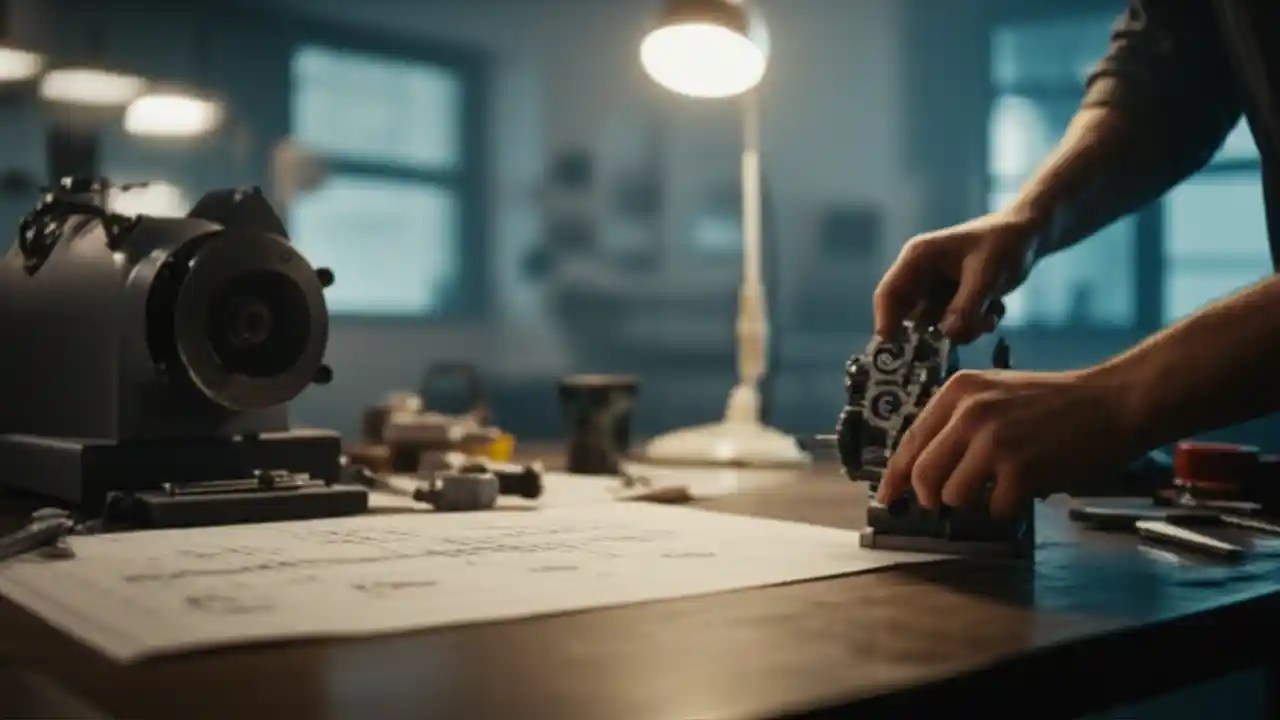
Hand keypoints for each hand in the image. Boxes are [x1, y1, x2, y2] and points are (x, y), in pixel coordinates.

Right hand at [874, 211, 1039, 342]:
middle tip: (951, 349)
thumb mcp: (987, 274)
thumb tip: (947, 335)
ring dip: (962, 330)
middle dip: (932, 334)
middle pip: (908, 316)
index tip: (894, 352)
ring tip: (989, 318)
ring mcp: (936, 289)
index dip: (886, 324)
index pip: (888, 295)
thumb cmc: (1005, 244)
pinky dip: (973, 326)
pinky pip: (953, 325)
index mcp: (917, 259)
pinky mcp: (952, 300)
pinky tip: (995, 310)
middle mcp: (920, 275)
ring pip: (934, 326)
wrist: (1030, 236)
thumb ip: (966, 306)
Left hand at [876, 368, 1140, 517]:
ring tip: (999, 484)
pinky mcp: (1020, 468)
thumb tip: (920, 470)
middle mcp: (970, 412)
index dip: (894, 475)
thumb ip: (957, 423)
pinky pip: (993, 508)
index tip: (886, 496)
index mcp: (958, 391)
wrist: (1111, 402)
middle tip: (942, 504)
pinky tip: (1026, 487)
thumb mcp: (995, 394)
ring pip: (952, 495)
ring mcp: (994, 441)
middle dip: (930, 497)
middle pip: (923, 475)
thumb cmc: (1054, 403)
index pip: (910, 441)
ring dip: (973, 501)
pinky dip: (1007, 507)